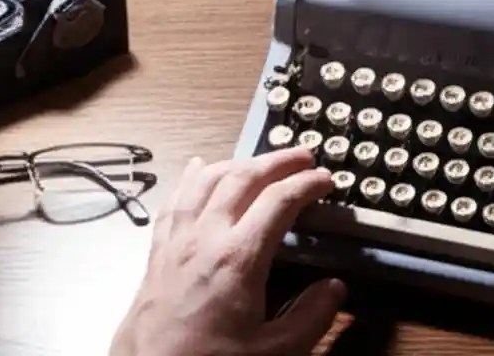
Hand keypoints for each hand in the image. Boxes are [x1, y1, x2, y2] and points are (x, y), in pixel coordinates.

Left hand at [111, 148, 344, 355]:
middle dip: (277, 161)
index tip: (326, 179)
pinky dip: (192, 178)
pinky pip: (176, 200)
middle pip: (243, 177)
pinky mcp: (158, 251)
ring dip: (238, 162)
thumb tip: (335, 287)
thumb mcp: (273, 352)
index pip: (279, 201)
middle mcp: (206, 238)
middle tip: (304, 157)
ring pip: (207, 180)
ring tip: (261, 160)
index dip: (307, 183)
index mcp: (238, 258)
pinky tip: (198, 167)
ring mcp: (177, 240)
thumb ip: (310, 318)